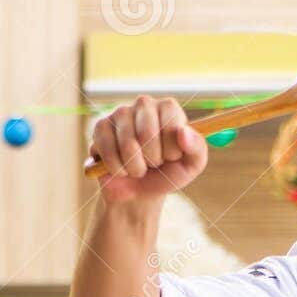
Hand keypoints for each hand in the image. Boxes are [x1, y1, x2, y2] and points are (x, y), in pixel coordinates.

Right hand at [89, 94, 207, 204]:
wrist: (139, 191)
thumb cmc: (168, 174)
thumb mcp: (191, 166)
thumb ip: (197, 149)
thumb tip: (183, 132)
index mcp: (169, 108)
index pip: (171, 124)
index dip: (171, 149)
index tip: (172, 157)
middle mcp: (144, 104)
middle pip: (148, 133)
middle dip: (153, 160)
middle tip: (153, 163)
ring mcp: (120, 113)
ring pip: (128, 145)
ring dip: (135, 168)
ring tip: (138, 168)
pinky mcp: (100, 127)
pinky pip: (108, 151)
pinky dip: (118, 169)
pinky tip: (121, 168)